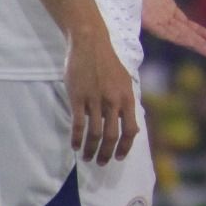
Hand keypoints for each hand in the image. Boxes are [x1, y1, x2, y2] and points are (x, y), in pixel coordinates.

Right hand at [65, 28, 139, 164]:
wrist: (90, 43)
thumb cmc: (108, 63)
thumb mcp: (124, 81)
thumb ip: (126, 103)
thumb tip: (132, 125)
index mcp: (127, 98)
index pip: (130, 129)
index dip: (125, 146)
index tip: (119, 157)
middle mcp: (113, 101)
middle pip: (112, 135)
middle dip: (107, 153)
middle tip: (102, 163)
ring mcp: (95, 99)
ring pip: (95, 133)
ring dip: (91, 149)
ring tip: (87, 157)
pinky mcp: (78, 97)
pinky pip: (78, 123)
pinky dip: (76, 137)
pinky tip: (74, 145)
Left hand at [138, 0, 205, 55]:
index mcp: (164, 6)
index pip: (184, 22)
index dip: (197, 29)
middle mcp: (161, 16)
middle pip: (183, 32)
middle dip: (199, 41)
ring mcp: (155, 20)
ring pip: (178, 35)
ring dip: (194, 43)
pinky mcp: (149, 21)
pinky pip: (168, 32)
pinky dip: (181, 38)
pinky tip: (191, 42)